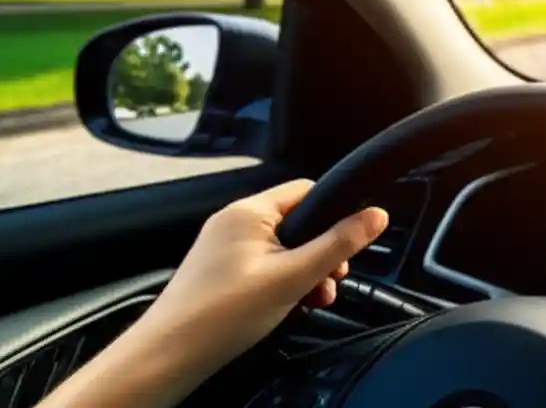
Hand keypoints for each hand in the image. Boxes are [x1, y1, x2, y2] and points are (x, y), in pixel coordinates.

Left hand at [41, 179, 387, 407]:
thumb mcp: (295, 277)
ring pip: (282, 247)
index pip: (307, 191)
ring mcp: (223, 247)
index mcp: (248, 211)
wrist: (170, 355)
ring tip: (311, 300)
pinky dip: (282, 282)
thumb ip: (339, 244)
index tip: (348, 247)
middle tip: (329, 282)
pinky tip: (287, 305)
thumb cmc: (222, 314)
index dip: (334, 215)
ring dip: (305, 271)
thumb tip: (376, 215)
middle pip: (298, 222)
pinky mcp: (219, 270)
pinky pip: (263, 265)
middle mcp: (233, 222)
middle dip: (321, 252)